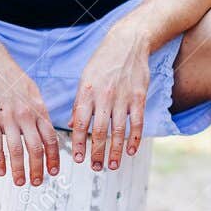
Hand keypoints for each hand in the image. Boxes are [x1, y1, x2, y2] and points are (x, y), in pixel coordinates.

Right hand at [0, 46, 59, 186]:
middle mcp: (26, 114)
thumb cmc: (12, 78)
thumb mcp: (33, 92)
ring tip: (20, 182)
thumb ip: (40, 112)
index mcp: (39, 109)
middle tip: (38, 183)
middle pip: (36, 148)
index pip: (50, 139)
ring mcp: (8, 117)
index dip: (53, 158)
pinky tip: (1, 172)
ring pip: (17, 150)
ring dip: (20, 169)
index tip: (54, 172)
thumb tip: (46, 132)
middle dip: (39, 169)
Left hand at [70, 19, 151, 169]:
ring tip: (111, 165)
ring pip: (118, 130)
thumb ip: (80, 102)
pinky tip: (131, 151)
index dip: (78, 143)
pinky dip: (134, 139)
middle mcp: (103, 96)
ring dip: (114, 151)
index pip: (79, 123)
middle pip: (98, 131)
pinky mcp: (138, 97)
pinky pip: (137, 122)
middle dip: (96, 153)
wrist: (128, 42)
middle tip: (95, 168)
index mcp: (86, 92)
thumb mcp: (85, 78)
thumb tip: (72, 124)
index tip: (78, 159)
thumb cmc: (103, 62)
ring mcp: (122, 97)